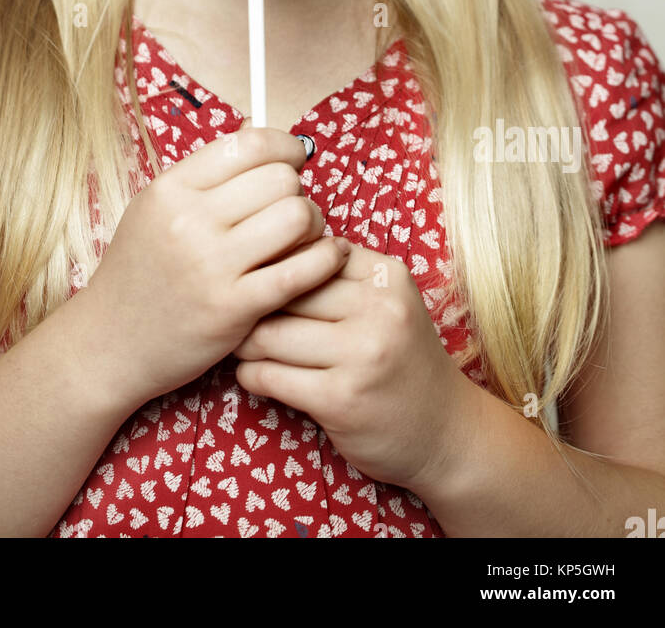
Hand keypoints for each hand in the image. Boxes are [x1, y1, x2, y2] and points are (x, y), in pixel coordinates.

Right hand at [83, 127, 348, 410]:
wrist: (109, 343)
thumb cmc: (141, 272)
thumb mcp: (154, 209)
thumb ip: (205, 178)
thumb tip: (267, 142)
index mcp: (171, 189)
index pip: (249, 144)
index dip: (285, 147)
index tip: (293, 160)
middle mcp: (189, 221)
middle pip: (280, 179)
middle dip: (298, 190)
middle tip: (291, 208)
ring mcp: (211, 266)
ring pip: (297, 216)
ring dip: (313, 224)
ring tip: (303, 237)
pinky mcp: (233, 309)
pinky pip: (301, 271)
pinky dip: (326, 259)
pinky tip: (329, 257)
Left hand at [231, 241, 474, 493]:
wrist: (447, 433)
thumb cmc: (403, 360)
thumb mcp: (389, 303)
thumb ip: (341, 275)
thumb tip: (270, 250)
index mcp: (387, 276)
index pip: (308, 252)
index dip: (276, 267)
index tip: (258, 281)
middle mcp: (379, 310)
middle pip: (285, 291)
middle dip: (254, 305)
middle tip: (236, 315)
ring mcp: (362, 355)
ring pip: (269, 334)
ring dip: (246, 343)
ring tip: (243, 346)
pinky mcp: (341, 399)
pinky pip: (270, 376)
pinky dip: (251, 375)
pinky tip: (255, 375)